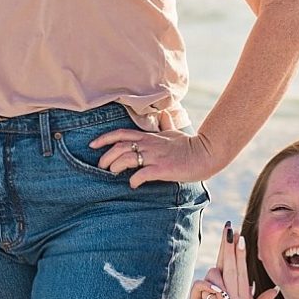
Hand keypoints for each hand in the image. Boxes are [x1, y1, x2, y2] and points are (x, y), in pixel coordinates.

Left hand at [88, 127, 214, 187]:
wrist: (205, 154)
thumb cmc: (190, 145)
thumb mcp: (175, 131)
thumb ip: (166, 124)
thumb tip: (165, 113)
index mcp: (149, 136)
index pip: (121, 133)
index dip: (104, 138)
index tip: (92, 144)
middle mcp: (149, 144)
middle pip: (119, 147)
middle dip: (106, 156)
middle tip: (101, 166)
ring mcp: (155, 156)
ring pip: (127, 159)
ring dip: (116, 166)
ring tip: (113, 173)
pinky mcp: (162, 168)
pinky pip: (142, 174)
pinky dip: (133, 180)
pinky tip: (132, 184)